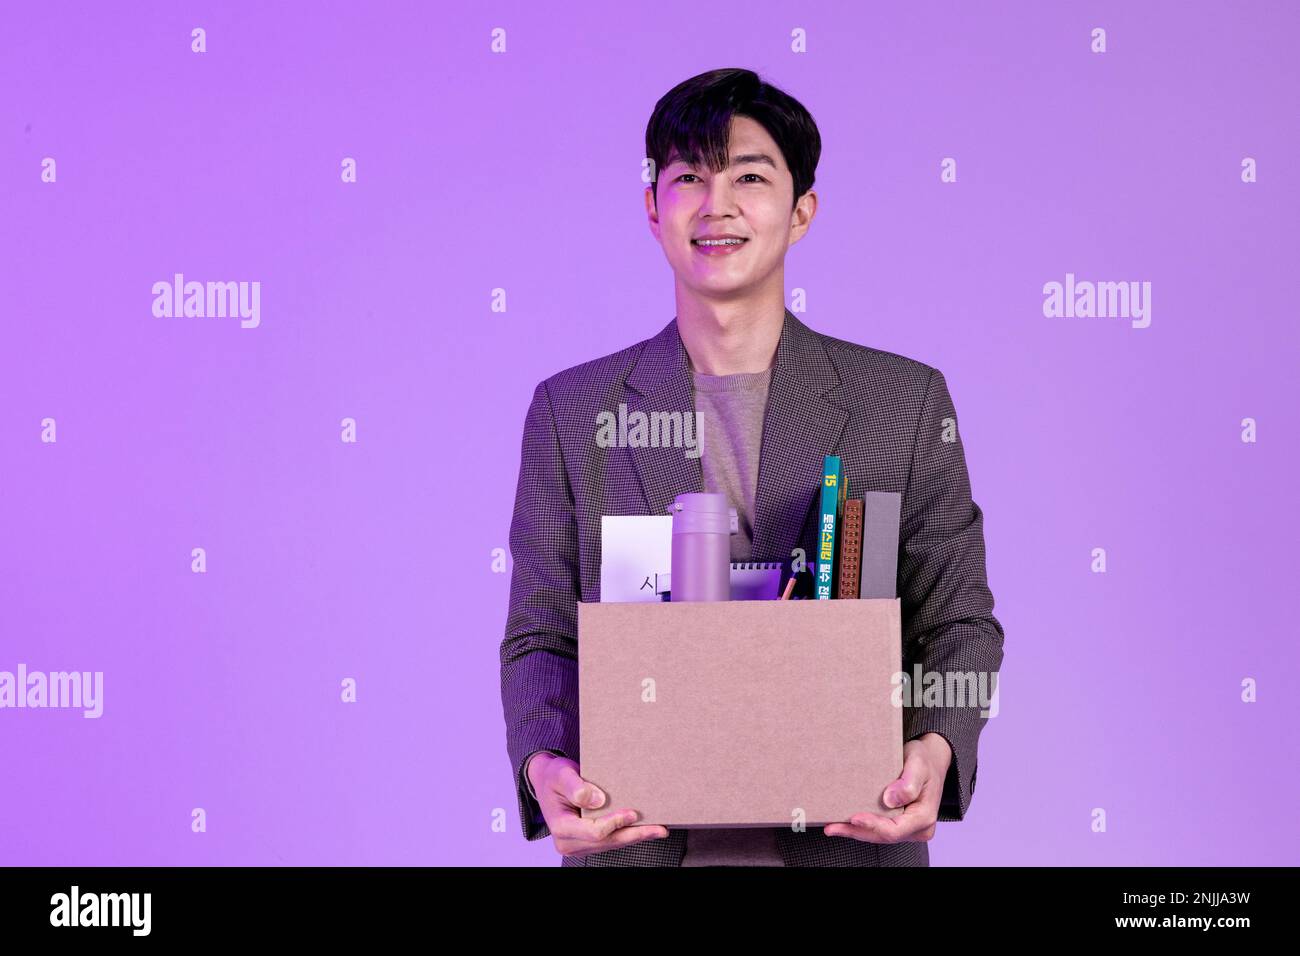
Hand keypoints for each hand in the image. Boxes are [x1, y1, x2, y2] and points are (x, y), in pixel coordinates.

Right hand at [528, 754, 669, 857]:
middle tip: (659, 829)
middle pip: (607, 842)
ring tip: (657, 830)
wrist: (546, 782)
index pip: (594, 831)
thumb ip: (576, 787)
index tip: (633, 813)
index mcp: (561, 827)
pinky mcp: (586, 843)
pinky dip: (627, 835)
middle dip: (634, 835)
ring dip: (634, 837)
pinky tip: (643, 830)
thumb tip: (598, 800)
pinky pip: (610, 841)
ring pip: (611, 844)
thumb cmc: (554, 777)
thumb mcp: (561, 774)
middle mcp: (568, 842)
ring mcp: (577, 845)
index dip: (615, 823)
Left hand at [823, 733, 952, 843]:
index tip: (854, 818)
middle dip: (857, 832)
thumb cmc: (925, 761)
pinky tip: (844, 823)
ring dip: (855, 832)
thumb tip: (890, 800)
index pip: (894, 829)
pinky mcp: (900, 823)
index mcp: (924, 817)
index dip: (873, 826)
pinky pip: (879, 828)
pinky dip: (862, 826)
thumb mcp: (919, 765)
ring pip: (879, 835)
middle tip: (832, 827)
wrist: (931, 761)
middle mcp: (918, 828)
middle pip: (884, 836)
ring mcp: (909, 828)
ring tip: (832, 827)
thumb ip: (908, 783)